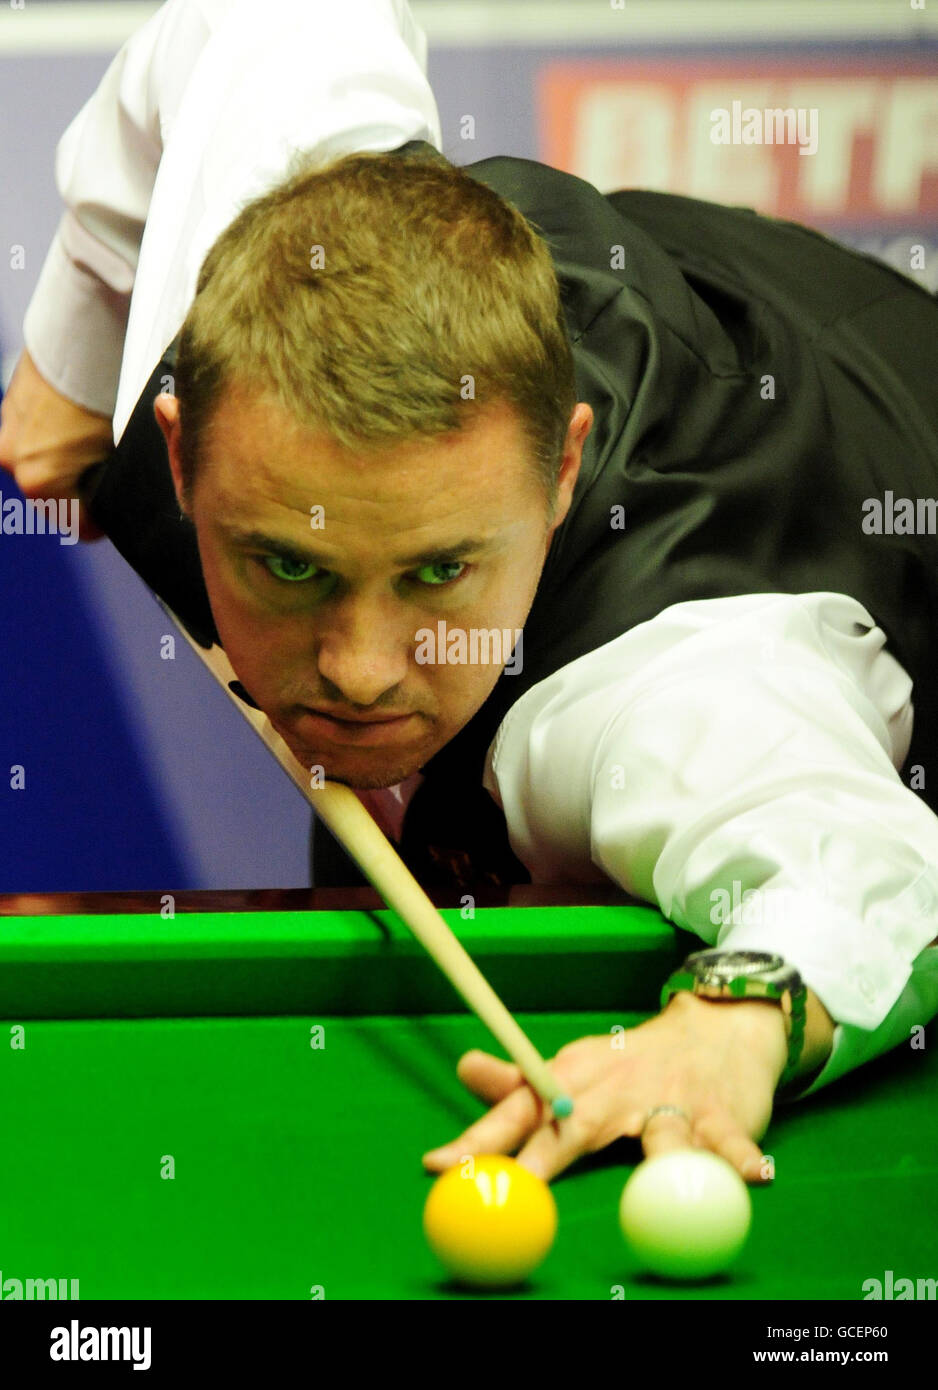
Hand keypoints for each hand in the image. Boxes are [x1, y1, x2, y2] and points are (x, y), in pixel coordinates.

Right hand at [0, 348, 113, 539]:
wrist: (86, 330)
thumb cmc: (109, 392)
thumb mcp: (121, 446)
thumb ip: (114, 480)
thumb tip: (120, 492)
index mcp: (41, 482)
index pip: (78, 526)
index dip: (103, 521)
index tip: (115, 511)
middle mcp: (14, 461)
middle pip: (53, 497)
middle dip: (79, 491)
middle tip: (107, 474)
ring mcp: (6, 431)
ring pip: (39, 464)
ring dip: (63, 462)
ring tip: (93, 443)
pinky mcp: (8, 405)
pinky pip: (31, 435)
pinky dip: (52, 436)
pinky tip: (76, 420)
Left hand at [423, 991, 789, 1184]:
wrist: (716, 1027)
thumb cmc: (632, 1065)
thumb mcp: (575, 1069)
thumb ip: (521, 1086)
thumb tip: (463, 1069)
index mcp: (573, 1078)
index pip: (518, 1109)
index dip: (478, 1137)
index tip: (437, 1163)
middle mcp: (615, 1089)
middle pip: (575, 1124)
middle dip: (544, 1156)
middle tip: (516, 1186)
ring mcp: (669, 1100)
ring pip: (660, 1130)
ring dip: (659, 1154)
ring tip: (655, 1176)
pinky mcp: (720, 1114)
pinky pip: (727, 1140)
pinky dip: (737, 1157)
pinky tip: (750, 1174)